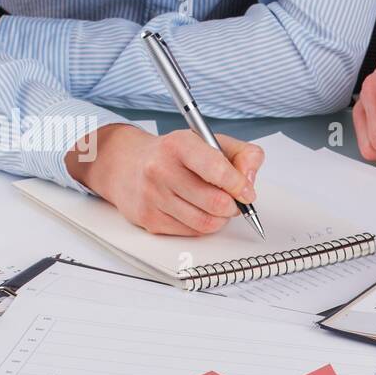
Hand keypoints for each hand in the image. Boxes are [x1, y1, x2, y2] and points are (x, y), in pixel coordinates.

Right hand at [66, 124, 262, 235]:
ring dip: (220, 218)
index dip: (239, 185)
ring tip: (217, 206)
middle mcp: (161, 169)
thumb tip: (250, 180)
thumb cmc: (174, 154)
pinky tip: (197, 211)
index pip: (217, 170)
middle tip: (234, 200)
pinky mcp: (149, 220)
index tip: (247, 192)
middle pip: (216, 203)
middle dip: (233, 206)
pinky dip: (203, 226)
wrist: (126, 164)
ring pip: (206, 222)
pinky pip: (191, 232)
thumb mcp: (210, 142)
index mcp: (179, 145)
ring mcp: (153, 196)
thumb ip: (243, 155)